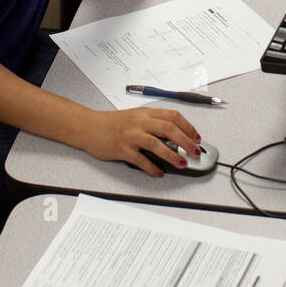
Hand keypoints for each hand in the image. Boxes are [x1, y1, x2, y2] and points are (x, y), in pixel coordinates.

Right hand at [81, 107, 202, 177]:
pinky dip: (152, 167)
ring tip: (182, 163)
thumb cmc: (112, 123)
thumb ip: (154, 123)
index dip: (188, 127)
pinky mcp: (122, 149)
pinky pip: (141, 160)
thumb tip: (176, 136)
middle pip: (169, 129)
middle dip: (186, 142)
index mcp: (145, 113)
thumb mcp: (136, 117)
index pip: (173, 116)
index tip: (196, 137)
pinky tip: (159, 172)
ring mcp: (131, 136)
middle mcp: (140, 122)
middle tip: (195, 152)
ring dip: (172, 155)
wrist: (89, 127)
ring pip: (157, 144)